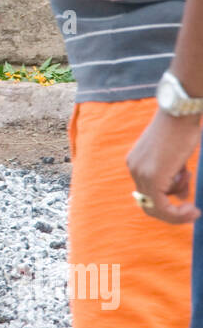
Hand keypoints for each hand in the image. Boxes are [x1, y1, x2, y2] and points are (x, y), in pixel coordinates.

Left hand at [126, 108, 201, 224]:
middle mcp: (134, 168)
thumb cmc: (182, 130)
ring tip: (187, 173)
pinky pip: (161, 207)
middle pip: (149, 203)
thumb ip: (175, 178)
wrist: (180, 113)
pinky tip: (193, 210)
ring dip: (179, 202)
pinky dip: (177, 214)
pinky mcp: (152, 177)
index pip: (148, 192)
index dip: (167, 202)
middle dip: (172, 209)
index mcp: (137, 163)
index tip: (187, 201)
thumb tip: (181, 198)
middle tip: (192, 208)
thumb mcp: (177, 159)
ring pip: (157, 207)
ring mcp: (140, 173)